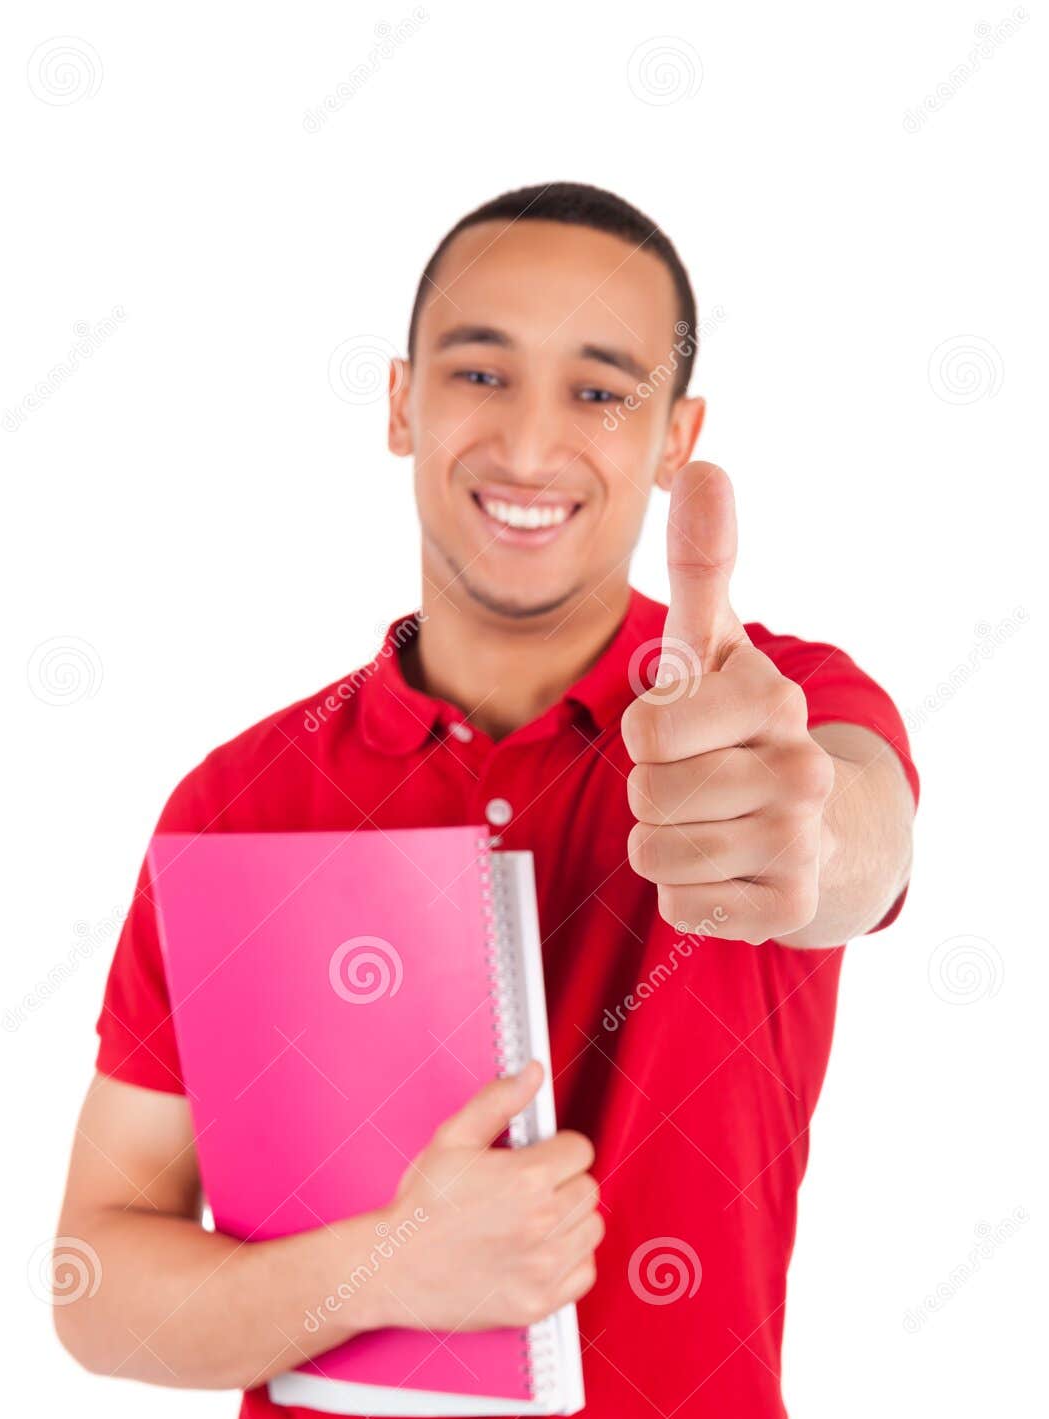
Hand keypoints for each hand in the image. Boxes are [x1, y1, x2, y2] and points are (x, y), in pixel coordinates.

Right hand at [378, 1062, 602, 1330]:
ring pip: (591, 1229)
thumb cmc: (420, 1206)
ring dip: (569, 1221)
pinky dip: (569, 1262)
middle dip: (562, 1183)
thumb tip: (533, 1072)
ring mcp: (543, 1266)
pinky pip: (584, 1272)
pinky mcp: (539, 1302)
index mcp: (527, 1178)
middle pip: (588, 1188)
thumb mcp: (452, 1139)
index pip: (580, 1150)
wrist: (392, 1268)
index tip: (537, 1159)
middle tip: (527, 1191)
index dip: (556, 1149)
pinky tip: (538, 1252)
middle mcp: (542, 1222)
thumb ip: (499, 1102)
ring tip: (532, 1220)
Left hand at [621, 462, 834, 943]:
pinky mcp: (787, 906)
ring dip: (662, 843)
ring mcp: (799, 843)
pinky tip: (725, 866)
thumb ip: (702, 565)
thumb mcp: (716, 647)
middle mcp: (799, 771)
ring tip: (707, 823)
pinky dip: (686, 892)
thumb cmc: (741, 725)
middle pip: (648, 798)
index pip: (649, 732)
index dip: (647, 734)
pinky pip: (680, 905)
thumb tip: (706, 464)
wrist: (820, 824)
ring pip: (656, 855)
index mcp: (773, 702)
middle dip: (650, 793)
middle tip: (695, 781)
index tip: (682, 729)